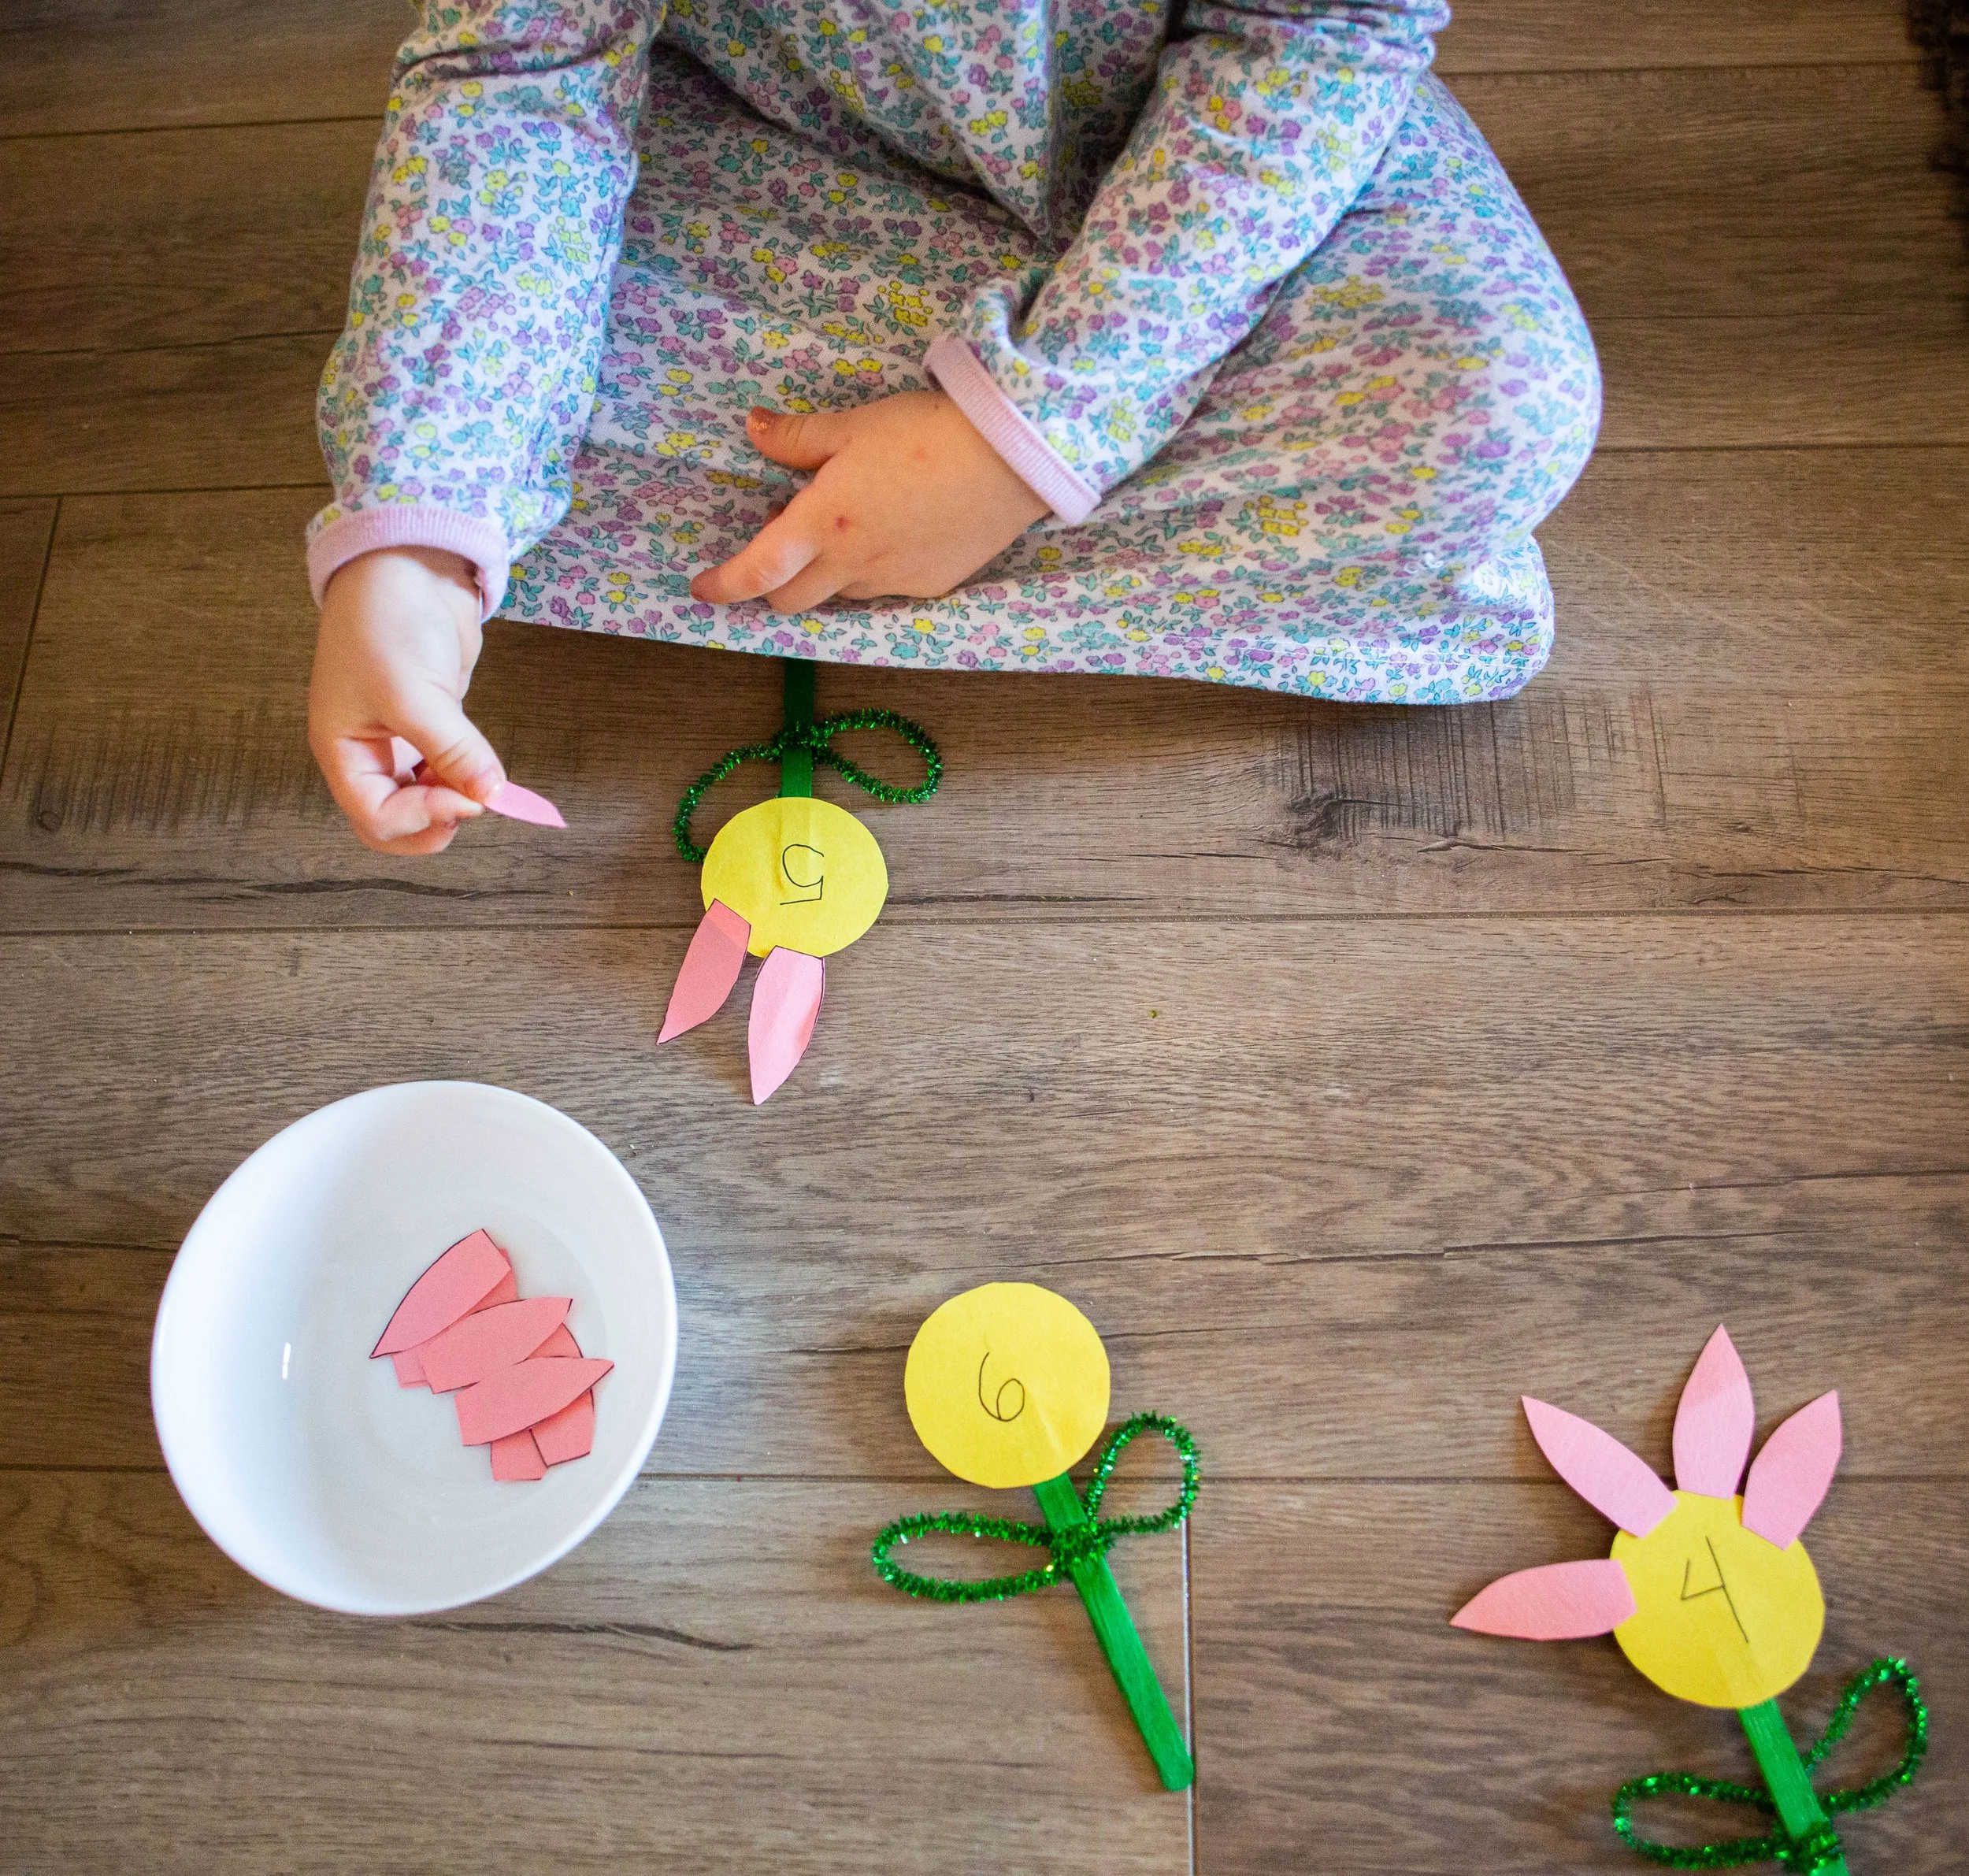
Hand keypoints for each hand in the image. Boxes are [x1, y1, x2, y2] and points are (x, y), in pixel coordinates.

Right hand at [308, 546, 504, 855]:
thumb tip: (491, 795)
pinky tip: (485, 769)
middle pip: (393, 823)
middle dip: (433, 824)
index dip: (419, 820)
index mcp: (342, 751)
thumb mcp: (414, 692)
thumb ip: (453, 749)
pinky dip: (465, 780)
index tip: (466, 801)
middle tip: (473, 803)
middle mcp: (366, 754)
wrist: (408, 565)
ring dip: (453, 804)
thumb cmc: (387, 621)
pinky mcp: (430, 727)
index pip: (374, 818)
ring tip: (482, 782)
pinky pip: (444, 773)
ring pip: (422, 802)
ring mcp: (398, 742)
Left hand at [690, 392, 1049, 611]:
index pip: (757, 571)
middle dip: (773, 584)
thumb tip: (754, 431)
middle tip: (780, 548)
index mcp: (822, 523)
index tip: (703, 589)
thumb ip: (798, 438)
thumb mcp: (852, 426)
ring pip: (840, 594)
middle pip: (791, 599)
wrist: (1009, 457)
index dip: (724, 586)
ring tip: (845, 530)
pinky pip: (886, 589)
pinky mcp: (930, 585)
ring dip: (826, 575)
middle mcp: (851, 564)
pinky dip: (873, 571)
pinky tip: (894, 534)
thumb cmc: (924, 432)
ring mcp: (892, 581)